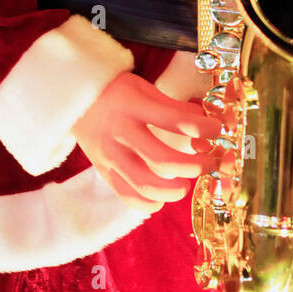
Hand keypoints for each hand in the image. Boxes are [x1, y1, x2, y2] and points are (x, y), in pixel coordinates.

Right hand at [73, 71, 218, 211]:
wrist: (74, 101)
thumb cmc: (117, 92)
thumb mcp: (145, 88)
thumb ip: (174, 107)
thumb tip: (206, 123)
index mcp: (134, 105)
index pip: (177, 121)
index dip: (205, 129)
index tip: (218, 130)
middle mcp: (121, 132)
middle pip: (163, 161)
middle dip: (195, 166)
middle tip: (209, 161)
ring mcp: (110, 155)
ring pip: (145, 185)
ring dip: (175, 190)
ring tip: (187, 182)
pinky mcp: (103, 171)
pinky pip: (127, 196)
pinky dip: (149, 203)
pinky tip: (163, 197)